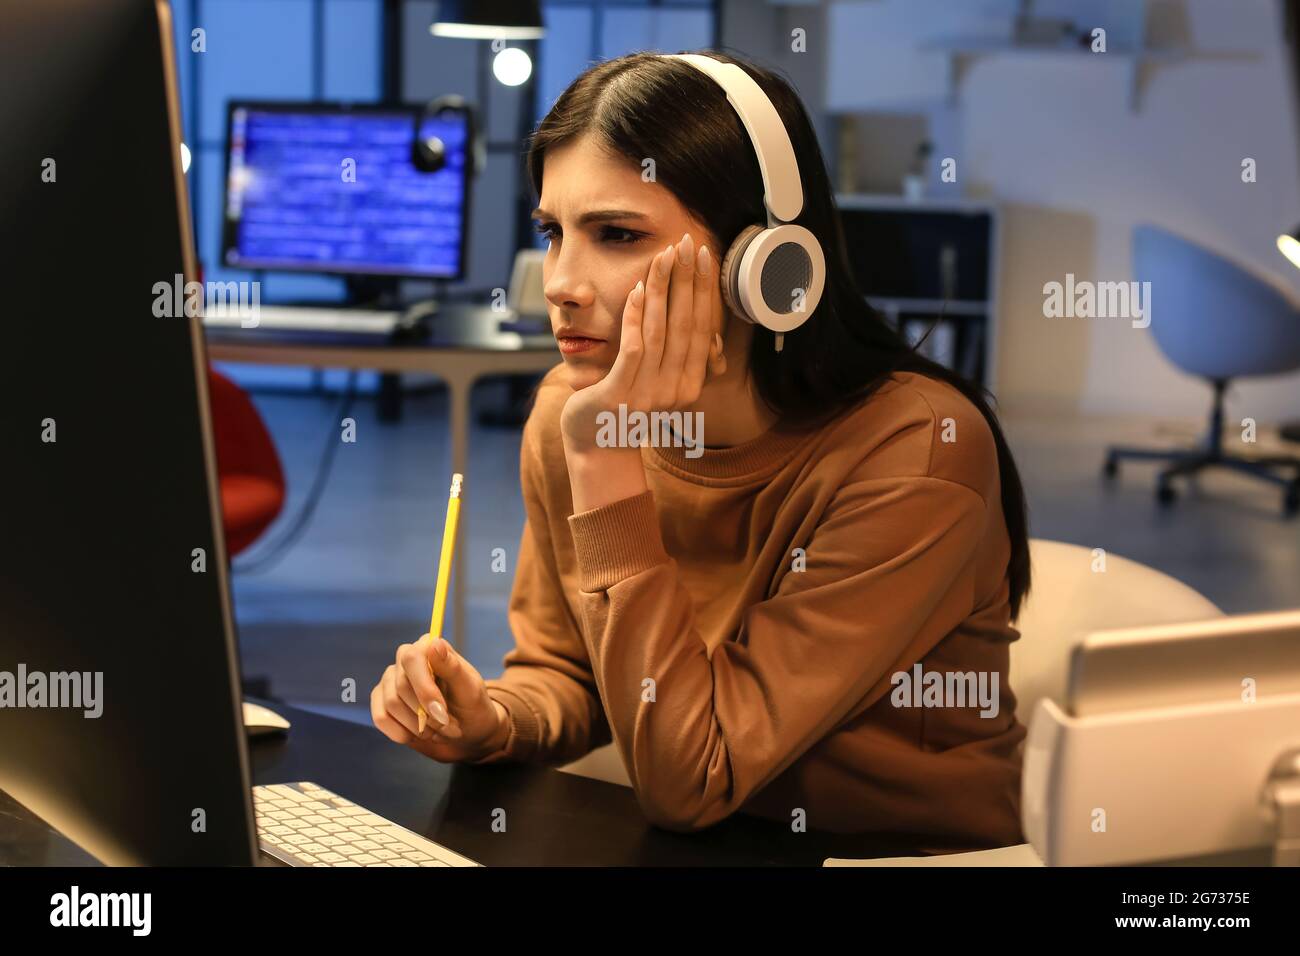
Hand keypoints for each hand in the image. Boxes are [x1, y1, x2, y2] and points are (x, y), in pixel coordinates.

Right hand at [370, 634, 507, 762]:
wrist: (466, 730)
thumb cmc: (471, 704)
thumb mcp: (469, 688)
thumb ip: (452, 667)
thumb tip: (435, 643)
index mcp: (427, 647)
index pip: (411, 658)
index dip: (424, 689)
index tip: (442, 713)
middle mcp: (404, 659)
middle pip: (401, 686)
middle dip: (426, 714)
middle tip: (448, 725)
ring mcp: (390, 680)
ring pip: (391, 704)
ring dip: (417, 726)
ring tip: (438, 730)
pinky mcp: (381, 701)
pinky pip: (381, 718)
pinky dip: (402, 733)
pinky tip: (419, 734)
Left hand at [559, 231, 725, 455]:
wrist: (597, 445)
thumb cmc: (627, 405)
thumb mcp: (662, 383)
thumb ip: (684, 360)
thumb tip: (716, 338)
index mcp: (690, 384)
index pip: (703, 329)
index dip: (704, 291)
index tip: (703, 256)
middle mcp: (675, 390)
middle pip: (686, 325)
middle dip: (687, 281)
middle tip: (687, 244)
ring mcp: (648, 394)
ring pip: (660, 332)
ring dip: (662, 290)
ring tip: (662, 258)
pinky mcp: (620, 395)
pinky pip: (633, 349)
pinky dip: (636, 318)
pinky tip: (637, 290)